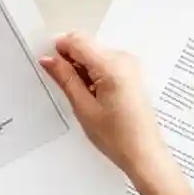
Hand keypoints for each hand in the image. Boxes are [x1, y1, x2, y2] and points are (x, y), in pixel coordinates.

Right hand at [39, 32, 193, 194]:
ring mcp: (130, 65)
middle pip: (86, 45)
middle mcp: (124, 59)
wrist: (144, 154)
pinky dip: (94, 73)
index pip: (77, 41)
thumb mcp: (83, 107)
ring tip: (83, 96)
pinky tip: (94, 95)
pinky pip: (105, 62)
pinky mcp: (131, 73)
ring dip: (82, 68)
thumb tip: (49, 60)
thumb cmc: (118, 137)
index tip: (50, 65)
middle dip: (70, 60)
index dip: (59, 49)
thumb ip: (65, 78)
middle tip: (66, 86)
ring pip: (94, 53)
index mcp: (112, 66)